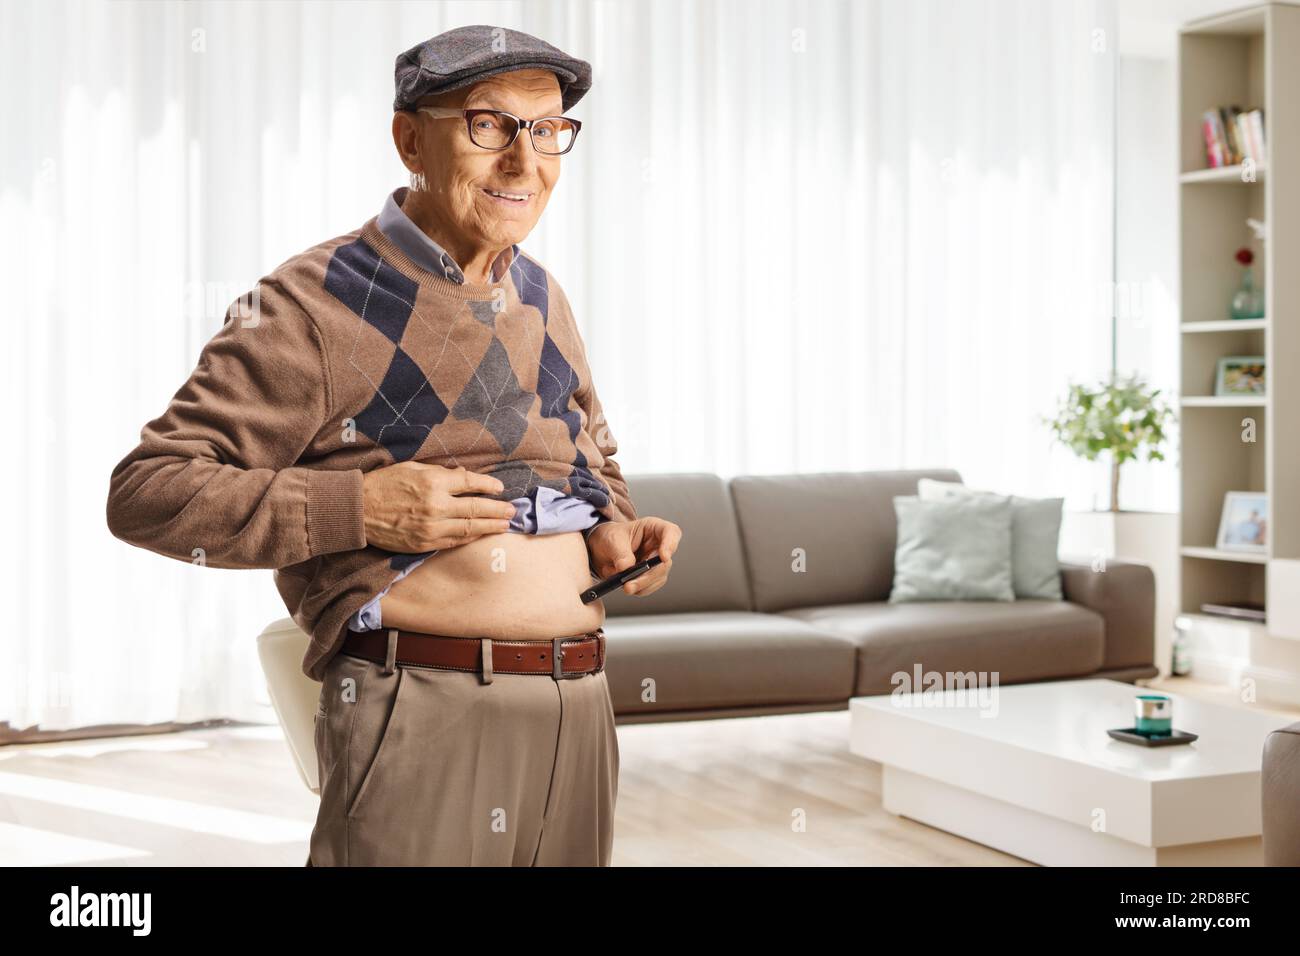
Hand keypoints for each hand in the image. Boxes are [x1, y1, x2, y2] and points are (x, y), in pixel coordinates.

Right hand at [361, 463, 515, 552]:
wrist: (357, 510)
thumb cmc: (383, 484)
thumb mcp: (412, 468)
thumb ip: (440, 472)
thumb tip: (464, 475)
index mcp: (433, 482)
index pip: (470, 483)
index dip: (489, 486)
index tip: (500, 488)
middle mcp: (435, 506)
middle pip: (476, 508)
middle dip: (497, 510)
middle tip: (512, 511)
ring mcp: (431, 527)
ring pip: (469, 528)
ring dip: (490, 526)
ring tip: (505, 525)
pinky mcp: (424, 543)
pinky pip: (455, 542)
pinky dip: (471, 538)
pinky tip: (481, 535)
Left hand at [587, 517, 681, 596]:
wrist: (601, 550)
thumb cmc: (610, 537)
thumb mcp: (612, 540)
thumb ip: (620, 553)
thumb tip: (626, 568)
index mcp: (653, 528)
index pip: (671, 532)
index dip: (670, 544)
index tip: (664, 557)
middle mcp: (658, 546)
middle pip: (665, 562)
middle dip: (648, 576)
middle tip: (630, 584)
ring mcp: (656, 563)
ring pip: (658, 578)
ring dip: (641, 585)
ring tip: (623, 585)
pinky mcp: (650, 577)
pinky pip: (649, 587)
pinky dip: (637, 589)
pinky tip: (624, 584)